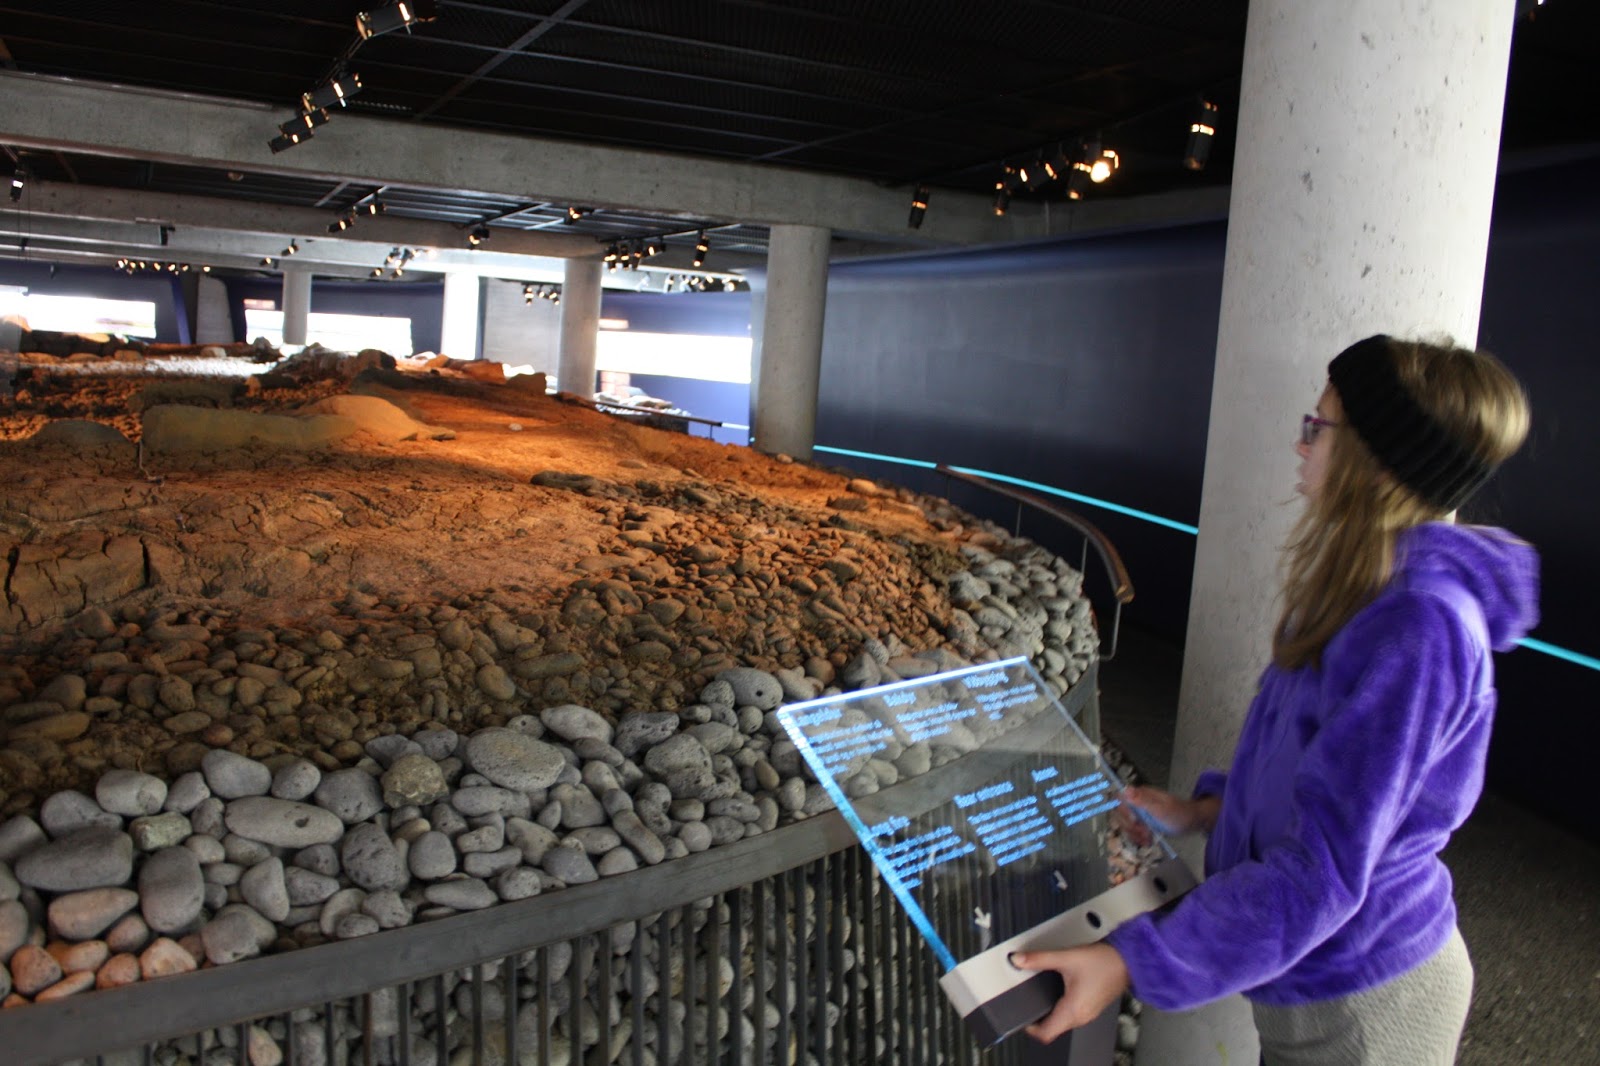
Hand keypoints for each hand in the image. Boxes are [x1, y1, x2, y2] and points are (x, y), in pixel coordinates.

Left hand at [1010, 943, 1129, 1043]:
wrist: (1129, 960)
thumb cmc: (1104, 962)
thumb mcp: (1067, 958)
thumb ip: (1040, 959)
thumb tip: (1019, 960)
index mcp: (1073, 1010)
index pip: (1046, 1034)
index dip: (1030, 1028)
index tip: (1023, 1017)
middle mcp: (1081, 1017)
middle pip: (1053, 1029)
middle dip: (1039, 1018)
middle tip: (1029, 1001)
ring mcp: (1088, 1014)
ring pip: (1063, 1022)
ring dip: (1051, 1012)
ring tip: (1043, 995)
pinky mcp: (1092, 1007)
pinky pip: (1073, 1014)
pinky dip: (1063, 1007)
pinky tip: (1061, 991)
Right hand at [1120, 786, 1220, 836]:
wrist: (1192, 823)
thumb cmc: (1178, 815)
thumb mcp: (1160, 809)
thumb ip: (1142, 800)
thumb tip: (1125, 789)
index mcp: (1140, 794)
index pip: (1119, 800)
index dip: (1123, 812)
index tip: (1134, 822)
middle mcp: (1137, 802)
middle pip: (1121, 814)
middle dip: (1131, 827)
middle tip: (1144, 833)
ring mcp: (1140, 812)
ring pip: (1126, 824)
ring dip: (1134, 834)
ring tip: (1147, 840)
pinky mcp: (1143, 822)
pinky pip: (1133, 830)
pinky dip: (1138, 837)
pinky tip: (1147, 841)